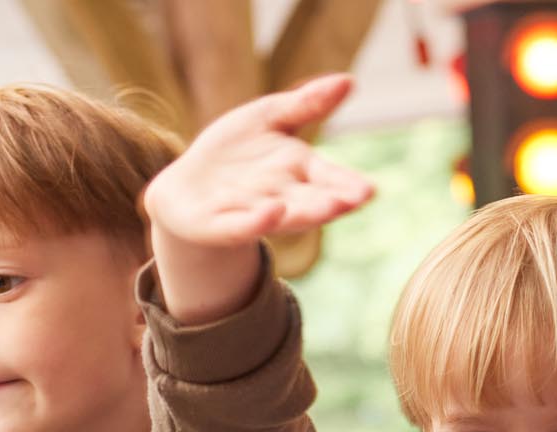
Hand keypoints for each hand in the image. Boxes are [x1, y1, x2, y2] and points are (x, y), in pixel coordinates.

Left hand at [144, 73, 374, 323]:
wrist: (186, 187)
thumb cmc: (234, 152)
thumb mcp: (269, 118)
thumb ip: (306, 104)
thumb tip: (349, 80)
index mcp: (300, 174)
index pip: (331, 179)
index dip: (350, 185)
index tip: (370, 188)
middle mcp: (283, 198)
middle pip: (314, 202)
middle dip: (336, 201)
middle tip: (360, 198)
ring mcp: (253, 214)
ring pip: (286, 217)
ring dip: (309, 213)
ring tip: (333, 206)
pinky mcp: (220, 226)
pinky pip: (242, 226)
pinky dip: (258, 221)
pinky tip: (273, 210)